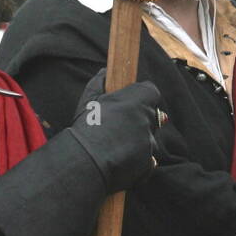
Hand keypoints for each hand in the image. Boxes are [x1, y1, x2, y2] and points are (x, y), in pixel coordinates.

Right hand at [68, 69, 164, 189]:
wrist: (84, 163)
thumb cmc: (85, 128)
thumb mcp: (88, 100)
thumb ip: (100, 83)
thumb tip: (104, 72)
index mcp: (138, 99)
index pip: (151, 91)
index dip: (142, 97)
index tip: (131, 103)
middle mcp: (148, 119)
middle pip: (151, 116)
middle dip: (139, 120)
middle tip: (118, 128)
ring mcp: (150, 142)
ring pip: (148, 139)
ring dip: (137, 141)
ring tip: (115, 147)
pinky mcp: (148, 162)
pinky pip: (147, 160)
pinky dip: (138, 161)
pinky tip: (119, 161)